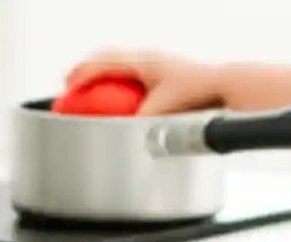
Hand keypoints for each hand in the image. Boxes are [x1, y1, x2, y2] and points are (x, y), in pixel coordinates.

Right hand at [64, 50, 222, 115]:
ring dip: (102, 75)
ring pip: (119, 64)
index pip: (101, 63)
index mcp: (143, 61)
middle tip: (70, 85)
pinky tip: (119, 99)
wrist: (224, 85)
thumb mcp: (164, 110)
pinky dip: (118, 83)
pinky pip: (132, 74)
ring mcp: (156, 63)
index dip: (80, 76)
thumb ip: (142, 121)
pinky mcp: (164, 73)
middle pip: (106, 58)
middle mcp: (148, 58)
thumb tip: (126, 134)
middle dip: (85, 71)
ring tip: (89, 90)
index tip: (67, 89)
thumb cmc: (198, 92)